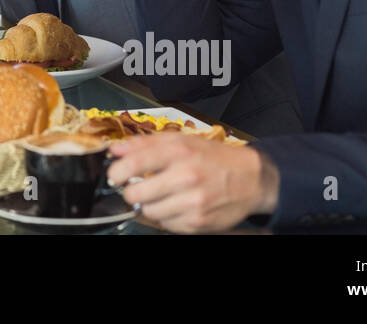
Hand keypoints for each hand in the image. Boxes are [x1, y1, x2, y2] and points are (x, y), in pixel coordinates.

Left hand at [106, 133, 278, 232]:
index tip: (115, 175)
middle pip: (137, 193)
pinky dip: (165, 216)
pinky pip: (166, 225)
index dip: (117, 171)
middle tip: (136, 186)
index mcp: (179, 152)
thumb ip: (145, 143)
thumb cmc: (213, 158)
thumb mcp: (181, 141)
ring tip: (159, 195)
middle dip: (130, 191)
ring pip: (149, 212)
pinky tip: (175, 205)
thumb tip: (115, 149)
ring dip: (148, 205)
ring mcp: (193, 203)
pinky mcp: (198, 223)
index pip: (134, 163)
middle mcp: (186, 177)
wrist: (251, 179)